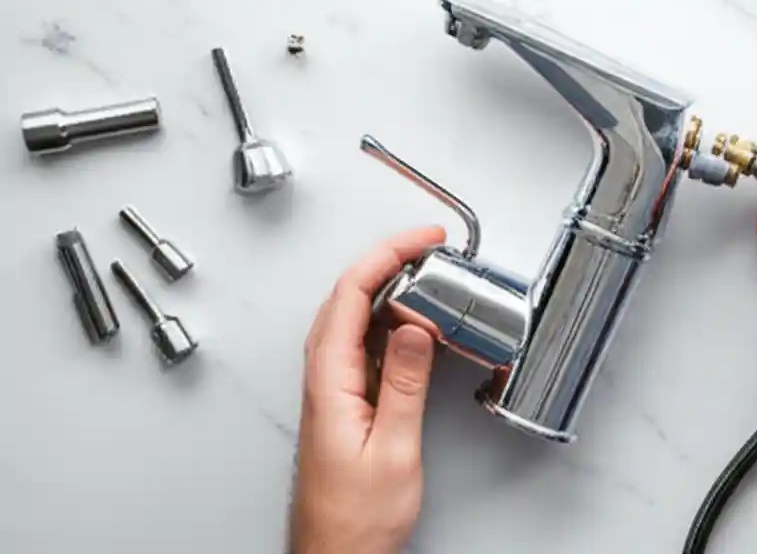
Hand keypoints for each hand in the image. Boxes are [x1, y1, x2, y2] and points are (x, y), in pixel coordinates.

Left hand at [290, 227, 444, 553]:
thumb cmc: (355, 520)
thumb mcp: (394, 450)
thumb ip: (405, 384)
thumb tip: (414, 327)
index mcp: (329, 383)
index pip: (351, 296)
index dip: (386, 257)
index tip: (422, 241)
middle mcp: (323, 381)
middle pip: (346, 298)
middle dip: (387, 260)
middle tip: (428, 245)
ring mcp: (331, 391)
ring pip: (351, 318)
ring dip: (385, 286)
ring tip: (424, 272)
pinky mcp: (344, 404)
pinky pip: (359, 344)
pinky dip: (385, 318)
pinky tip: (408, 321)